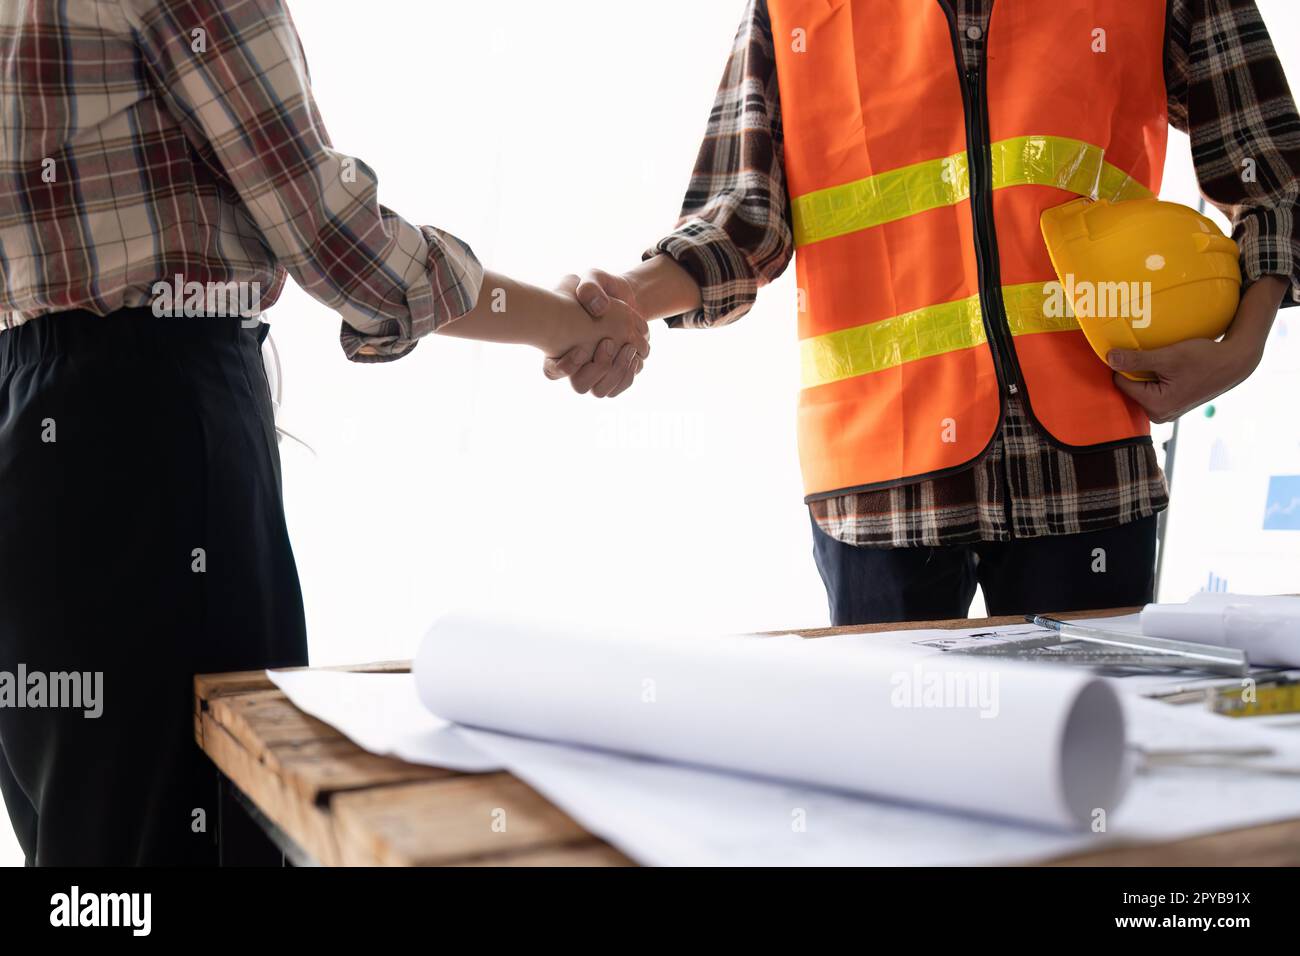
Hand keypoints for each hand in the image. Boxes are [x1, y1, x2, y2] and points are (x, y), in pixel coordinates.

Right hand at [544, 271, 647, 397]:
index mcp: (558, 345)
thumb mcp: (592, 279)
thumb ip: (590, 288)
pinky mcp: (613, 375)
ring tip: (627, 348)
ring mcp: (594, 374)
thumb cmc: (601, 289)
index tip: (581, 347)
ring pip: (600, 391)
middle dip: (598, 368)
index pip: (552, 371)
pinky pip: (619, 388)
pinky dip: (628, 374)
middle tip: (608, 342)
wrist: (621, 298)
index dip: (564, 366)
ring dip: (616, 372)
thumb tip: (598, 308)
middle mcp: (574, 366)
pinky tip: (635, 355)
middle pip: (580, 386)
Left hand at [1107, 337, 1260, 423]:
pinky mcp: (1172, 405)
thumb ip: (1137, 360)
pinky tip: (1167, 366)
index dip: (1123, 365)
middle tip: (1149, 354)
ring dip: (1146, 373)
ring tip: (1160, 360)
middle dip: (1134, 371)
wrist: (1234, 362)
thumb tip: (1109, 357)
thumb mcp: (1168, 357)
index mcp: (1156, 406)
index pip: (1121, 383)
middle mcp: (1159, 415)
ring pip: (1142, 388)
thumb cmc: (1205, 359)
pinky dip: (1156, 377)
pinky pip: (1153, 389)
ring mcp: (1166, 412)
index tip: (1130, 349)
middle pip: (1130, 388)